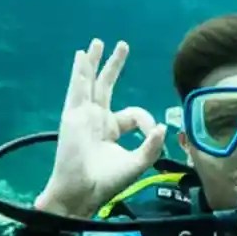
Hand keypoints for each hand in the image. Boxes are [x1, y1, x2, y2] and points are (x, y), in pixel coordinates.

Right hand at [35, 38, 166, 218]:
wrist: (83, 192)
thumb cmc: (107, 182)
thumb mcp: (137, 163)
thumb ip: (151, 146)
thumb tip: (163, 127)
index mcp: (112, 129)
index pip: (134, 114)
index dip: (147, 120)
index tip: (154, 132)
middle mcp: (96, 119)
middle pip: (106, 85)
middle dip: (114, 65)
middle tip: (122, 45)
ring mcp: (83, 116)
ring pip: (89, 82)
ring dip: (93, 62)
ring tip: (97, 42)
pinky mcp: (73, 116)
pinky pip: (77, 89)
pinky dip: (79, 72)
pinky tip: (81, 56)